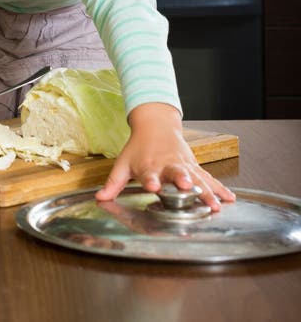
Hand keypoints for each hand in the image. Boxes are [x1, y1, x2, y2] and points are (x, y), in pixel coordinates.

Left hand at [95, 102, 235, 210]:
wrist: (156, 125)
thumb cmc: (138, 148)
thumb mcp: (123, 163)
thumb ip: (113, 183)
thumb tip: (100, 199)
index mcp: (148, 165)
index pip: (148, 174)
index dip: (150, 180)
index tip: (152, 186)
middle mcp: (167, 165)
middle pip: (176, 173)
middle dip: (182, 180)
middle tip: (187, 186)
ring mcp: (183, 165)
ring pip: (196, 177)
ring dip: (206, 190)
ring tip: (215, 204)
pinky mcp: (194, 166)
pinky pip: (208, 178)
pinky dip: (219, 188)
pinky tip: (230, 199)